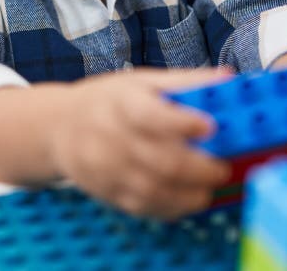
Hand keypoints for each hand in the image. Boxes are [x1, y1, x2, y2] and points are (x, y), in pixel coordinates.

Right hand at [49, 68, 231, 219]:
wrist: (58, 127)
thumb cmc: (107, 99)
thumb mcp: (141, 80)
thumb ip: (185, 82)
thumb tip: (229, 79)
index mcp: (121, 102)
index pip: (151, 115)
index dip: (183, 123)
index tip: (211, 126)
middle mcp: (110, 136)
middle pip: (160, 159)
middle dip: (199, 168)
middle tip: (222, 167)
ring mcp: (106, 168)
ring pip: (154, 189)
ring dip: (190, 193)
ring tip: (210, 186)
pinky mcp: (107, 192)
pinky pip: (143, 207)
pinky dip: (171, 207)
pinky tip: (188, 199)